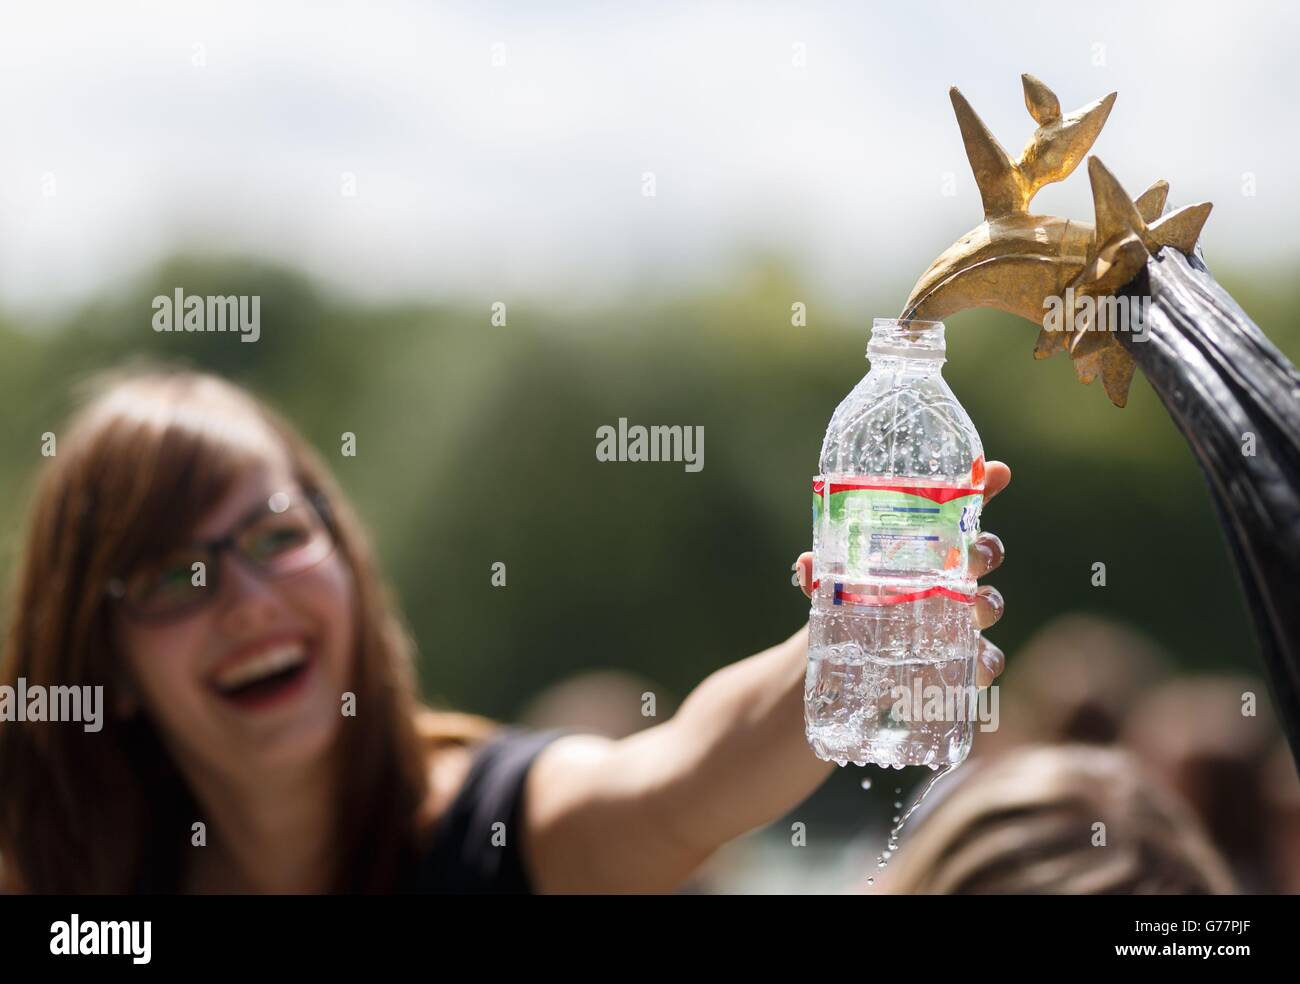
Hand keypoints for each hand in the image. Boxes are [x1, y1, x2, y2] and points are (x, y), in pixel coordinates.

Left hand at [791, 460, 1010, 688]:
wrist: (846, 656)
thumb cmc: (850, 602)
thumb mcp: (834, 582)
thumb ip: (822, 572)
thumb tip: (803, 563)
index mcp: (927, 548)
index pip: (962, 513)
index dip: (986, 488)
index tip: (1000, 471)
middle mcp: (951, 579)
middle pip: (983, 555)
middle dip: (986, 551)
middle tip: (972, 557)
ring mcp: (960, 618)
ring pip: (990, 603)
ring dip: (989, 602)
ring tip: (975, 608)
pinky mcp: (959, 657)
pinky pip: (985, 657)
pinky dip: (988, 661)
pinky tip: (980, 666)